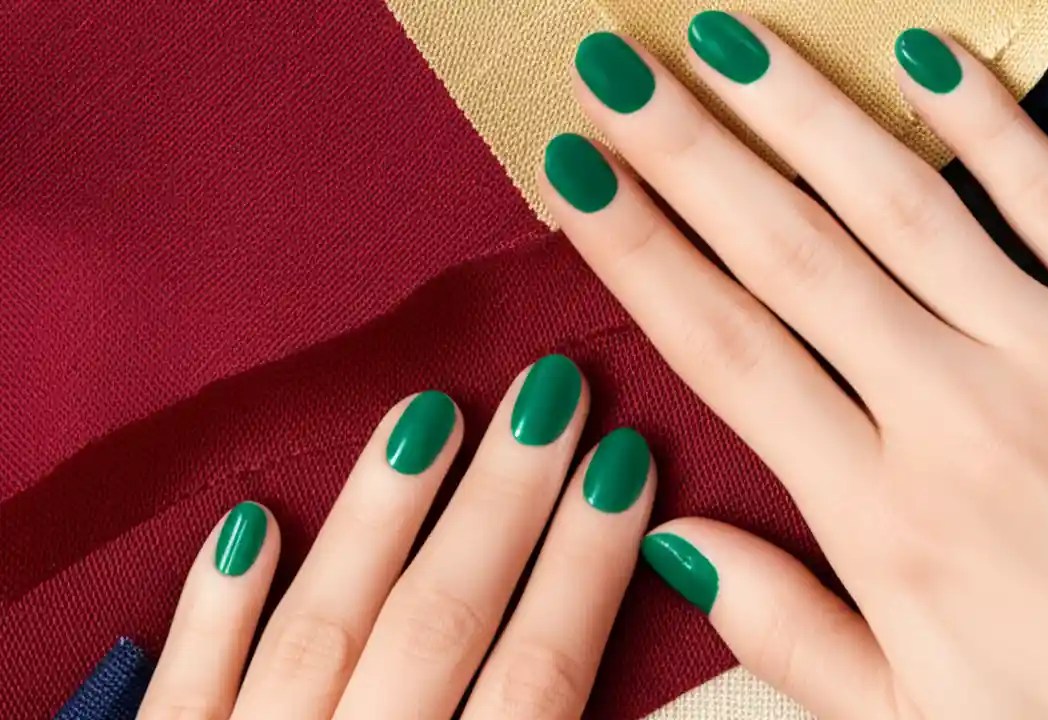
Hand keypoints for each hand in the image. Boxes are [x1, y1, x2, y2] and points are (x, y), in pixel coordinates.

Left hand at [137, 356, 655, 718]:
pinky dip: (212, 611)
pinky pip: (185, 691)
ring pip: (321, 631)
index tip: (625, 466)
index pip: (539, 677)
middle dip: (504, 502)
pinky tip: (250, 522)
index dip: (588, 567)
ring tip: (427, 410)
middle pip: (441, 625)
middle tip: (551, 390)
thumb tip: (621, 667)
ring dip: (379, 516)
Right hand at [540, 15, 1047, 718]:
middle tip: (614, 70)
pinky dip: (994, 125)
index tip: (574, 171)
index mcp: (883, 519)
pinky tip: (923, 59)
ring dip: (805, 114)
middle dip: (688, 152)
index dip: (637, 250)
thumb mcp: (906, 716)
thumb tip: (666, 534)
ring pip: (905, 207)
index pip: (727, 350)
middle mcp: (960, 421)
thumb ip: (782, 626)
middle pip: (792, 257)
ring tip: (725, 39)